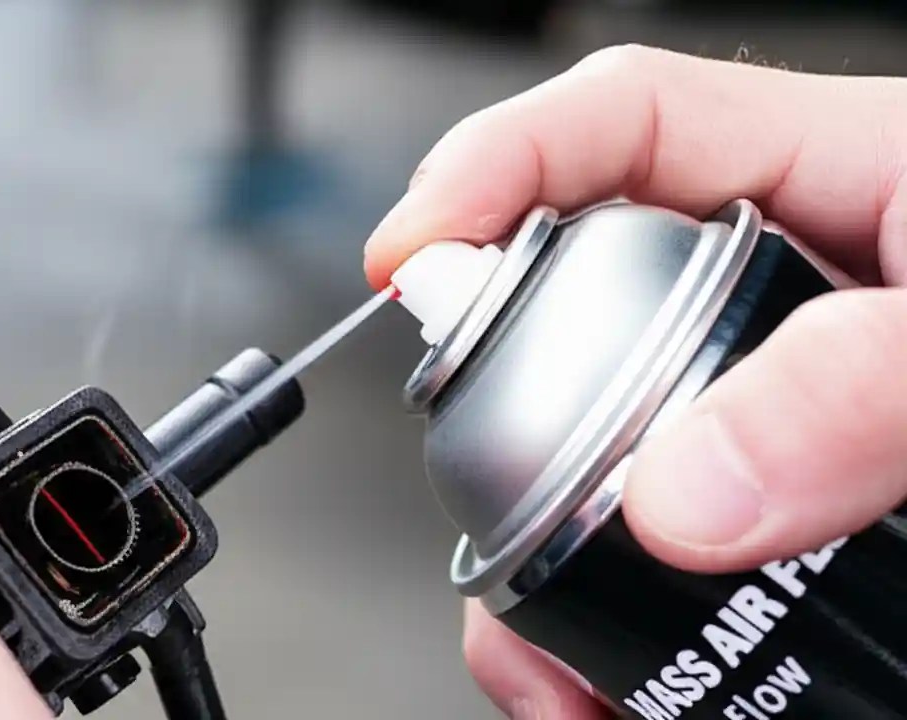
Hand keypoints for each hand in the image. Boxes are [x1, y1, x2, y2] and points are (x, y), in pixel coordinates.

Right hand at [364, 45, 906, 717]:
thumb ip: (875, 383)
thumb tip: (693, 485)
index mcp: (842, 186)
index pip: (619, 127)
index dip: (492, 170)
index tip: (416, 259)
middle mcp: (782, 299)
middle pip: (575, 319)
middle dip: (500, 419)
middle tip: (489, 504)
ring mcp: (771, 414)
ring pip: (598, 464)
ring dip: (548, 570)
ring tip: (556, 660)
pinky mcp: (784, 513)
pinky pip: (660, 557)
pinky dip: (618, 630)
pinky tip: (618, 684)